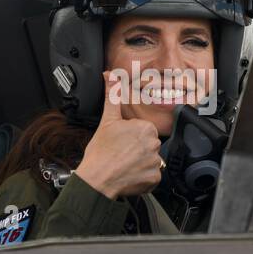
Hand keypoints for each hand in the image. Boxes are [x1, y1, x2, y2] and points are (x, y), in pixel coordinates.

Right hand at [73, 73, 163, 199]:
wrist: (97, 178)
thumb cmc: (100, 151)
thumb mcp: (107, 120)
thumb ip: (113, 96)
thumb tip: (110, 75)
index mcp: (146, 128)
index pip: (143, 131)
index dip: (131, 137)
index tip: (120, 143)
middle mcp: (154, 144)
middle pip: (148, 145)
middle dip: (137, 149)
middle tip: (121, 153)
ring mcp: (155, 163)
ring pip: (150, 160)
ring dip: (140, 164)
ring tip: (124, 165)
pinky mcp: (154, 179)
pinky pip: (152, 176)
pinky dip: (143, 177)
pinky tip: (130, 175)